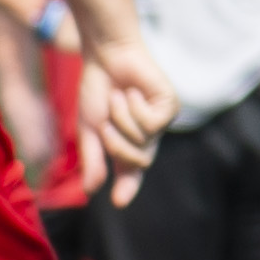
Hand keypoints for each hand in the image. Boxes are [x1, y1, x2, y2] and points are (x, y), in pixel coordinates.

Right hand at [82, 35, 179, 201]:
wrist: (106, 57)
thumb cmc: (98, 90)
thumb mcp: (90, 128)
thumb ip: (93, 159)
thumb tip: (92, 190)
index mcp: (128, 143)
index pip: (130, 173)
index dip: (126, 188)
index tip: (119, 202)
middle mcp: (147, 137)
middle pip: (137, 161)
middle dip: (116, 145)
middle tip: (105, 124)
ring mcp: (161, 122)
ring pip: (143, 141)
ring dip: (123, 119)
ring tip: (120, 97)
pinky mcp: (170, 107)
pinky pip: (152, 123)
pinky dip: (136, 108)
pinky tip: (134, 92)